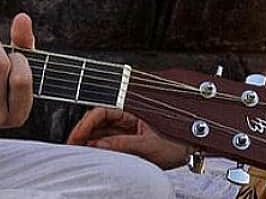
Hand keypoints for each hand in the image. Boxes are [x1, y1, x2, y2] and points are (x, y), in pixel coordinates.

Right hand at [66, 108, 188, 168]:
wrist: (193, 149)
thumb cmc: (177, 140)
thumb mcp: (148, 144)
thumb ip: (122, 143)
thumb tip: (99, 144)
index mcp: (131, 111)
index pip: (101, 112)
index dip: (86, 124)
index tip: (76, 137)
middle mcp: (127, 119)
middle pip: (97, 122)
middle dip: (82, 133)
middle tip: (72, 147)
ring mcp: (127, 130)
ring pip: (101, 133)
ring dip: (89, 141)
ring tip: (80, 152)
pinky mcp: (129, 141)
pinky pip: (109, 142)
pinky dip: (99, 148)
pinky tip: (93, 154)